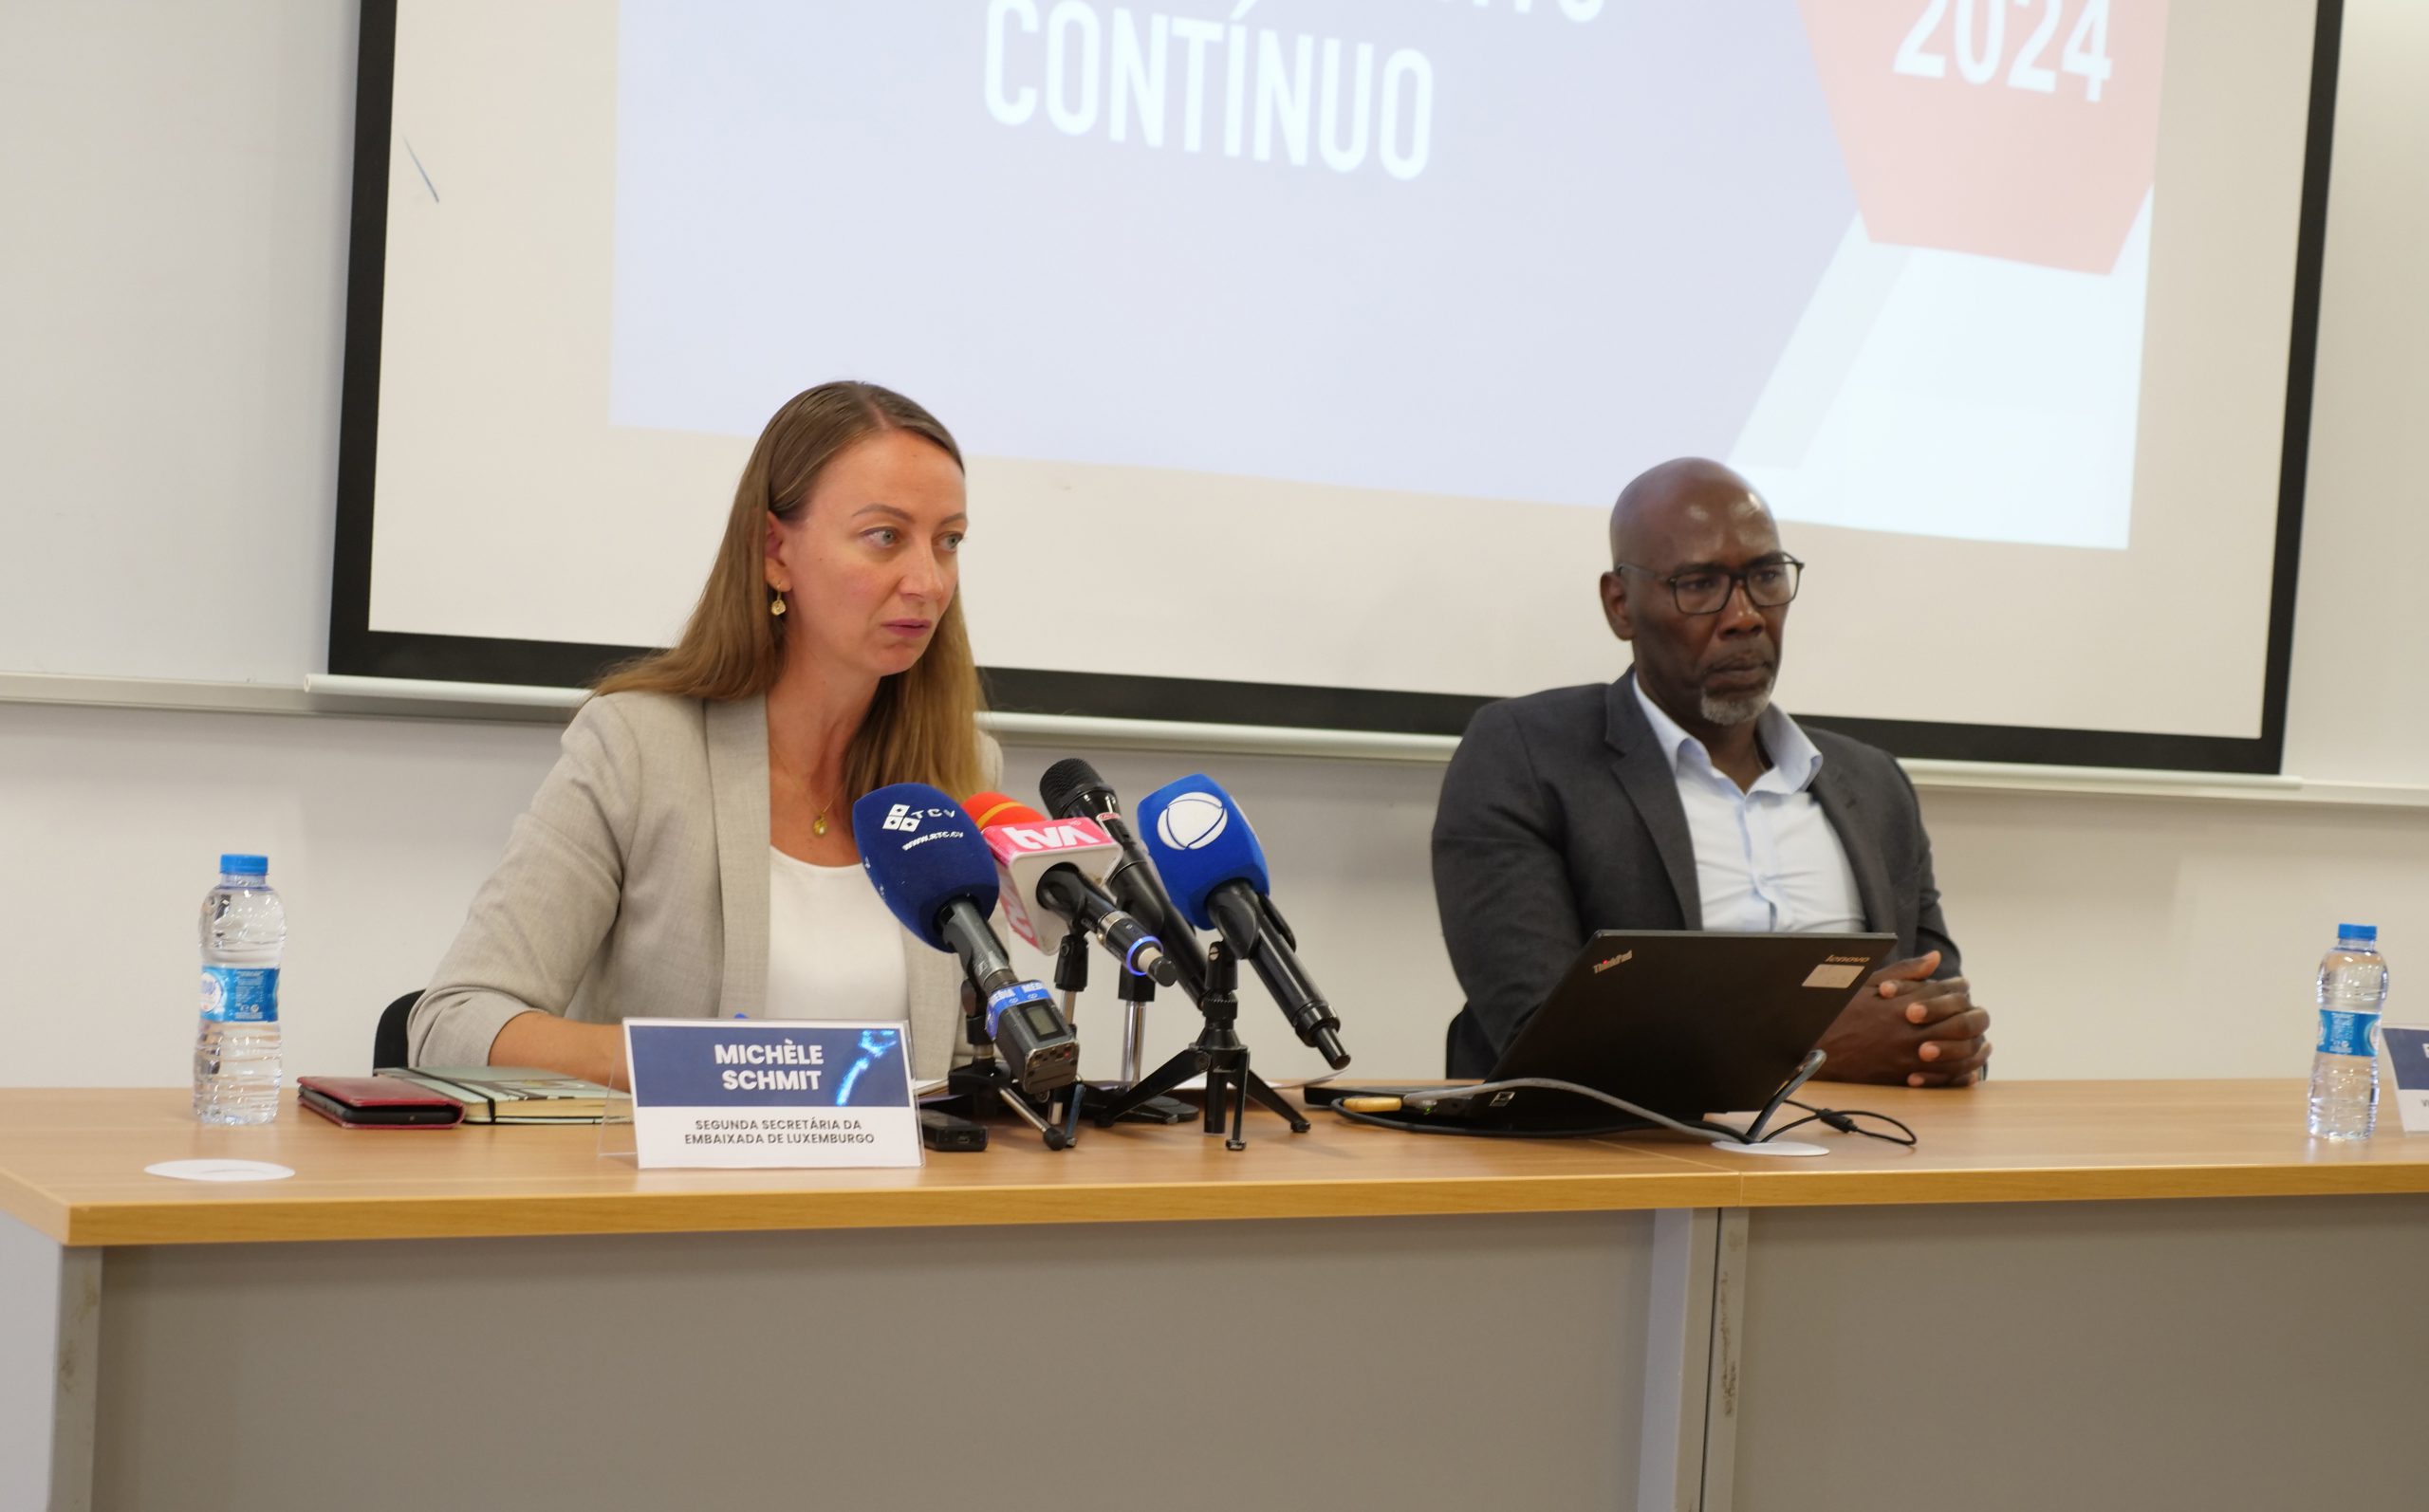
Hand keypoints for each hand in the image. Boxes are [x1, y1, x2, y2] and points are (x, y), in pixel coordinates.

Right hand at [1814, 950, 1991, 1087]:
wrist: (1818, 1047)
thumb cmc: (1841, 1012)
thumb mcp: (1869, 982)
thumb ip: (1906, 971)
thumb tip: (1935, 959)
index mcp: (1906, 1003)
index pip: (1950, 994)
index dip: (1959, 990)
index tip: (1961, 988)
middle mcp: (1912, 1030)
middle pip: (1963, 1024)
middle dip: (1972, 1018)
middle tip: (1973, 1015)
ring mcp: (1910, 1056)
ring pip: (1959, 1054)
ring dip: (1973, 1048)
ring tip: (1979, 1043)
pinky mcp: (1905, 1077)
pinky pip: (1944, 1079)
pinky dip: (1960, 1075)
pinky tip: (1967, 1071)